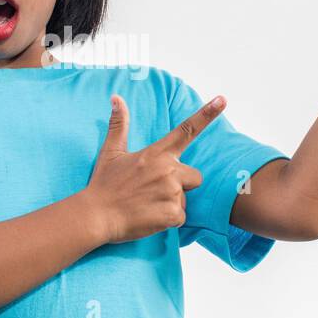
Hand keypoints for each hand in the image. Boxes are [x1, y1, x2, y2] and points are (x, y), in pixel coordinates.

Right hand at [83, 93, 224, 243]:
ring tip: (146, 204)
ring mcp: (171, 192)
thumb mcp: (111, 152)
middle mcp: (167, 170)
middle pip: (194, 176)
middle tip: (154, 191)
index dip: (206, 114)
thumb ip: (119, 125)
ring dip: (171, 203)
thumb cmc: (103, 184)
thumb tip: (117, 98)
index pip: (186, 130)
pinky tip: (149, 216)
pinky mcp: (172, 214)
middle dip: (181, 184)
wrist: (95, 216)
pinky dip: (167, 219)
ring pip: (185, 198)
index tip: (222, 100)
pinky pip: (180, 217)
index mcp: (156, 153)